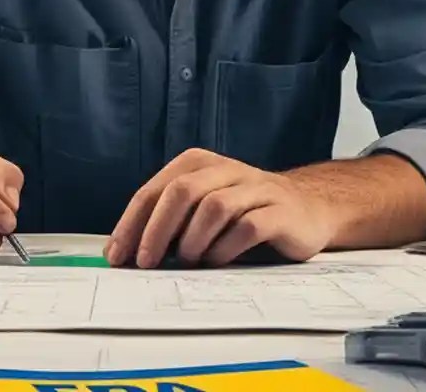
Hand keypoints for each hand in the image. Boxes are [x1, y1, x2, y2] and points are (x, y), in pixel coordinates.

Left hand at [105, 148, 335, 267]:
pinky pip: (247, 227)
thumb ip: (170, 221)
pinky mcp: (279, 211)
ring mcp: (255, 188)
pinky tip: (217, 260)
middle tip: (145, 262)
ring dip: (193, 240)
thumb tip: (126, 251)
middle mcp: (226, 170)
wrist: (308, 209)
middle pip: (182, 192)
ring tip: (187, 260)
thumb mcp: (203, 208)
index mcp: (200, 164)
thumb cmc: (243, 213)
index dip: (133, 223)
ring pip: (213, 207)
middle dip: (156, 230)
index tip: (118, 255)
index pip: (156, 190)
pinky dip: (225, 248)